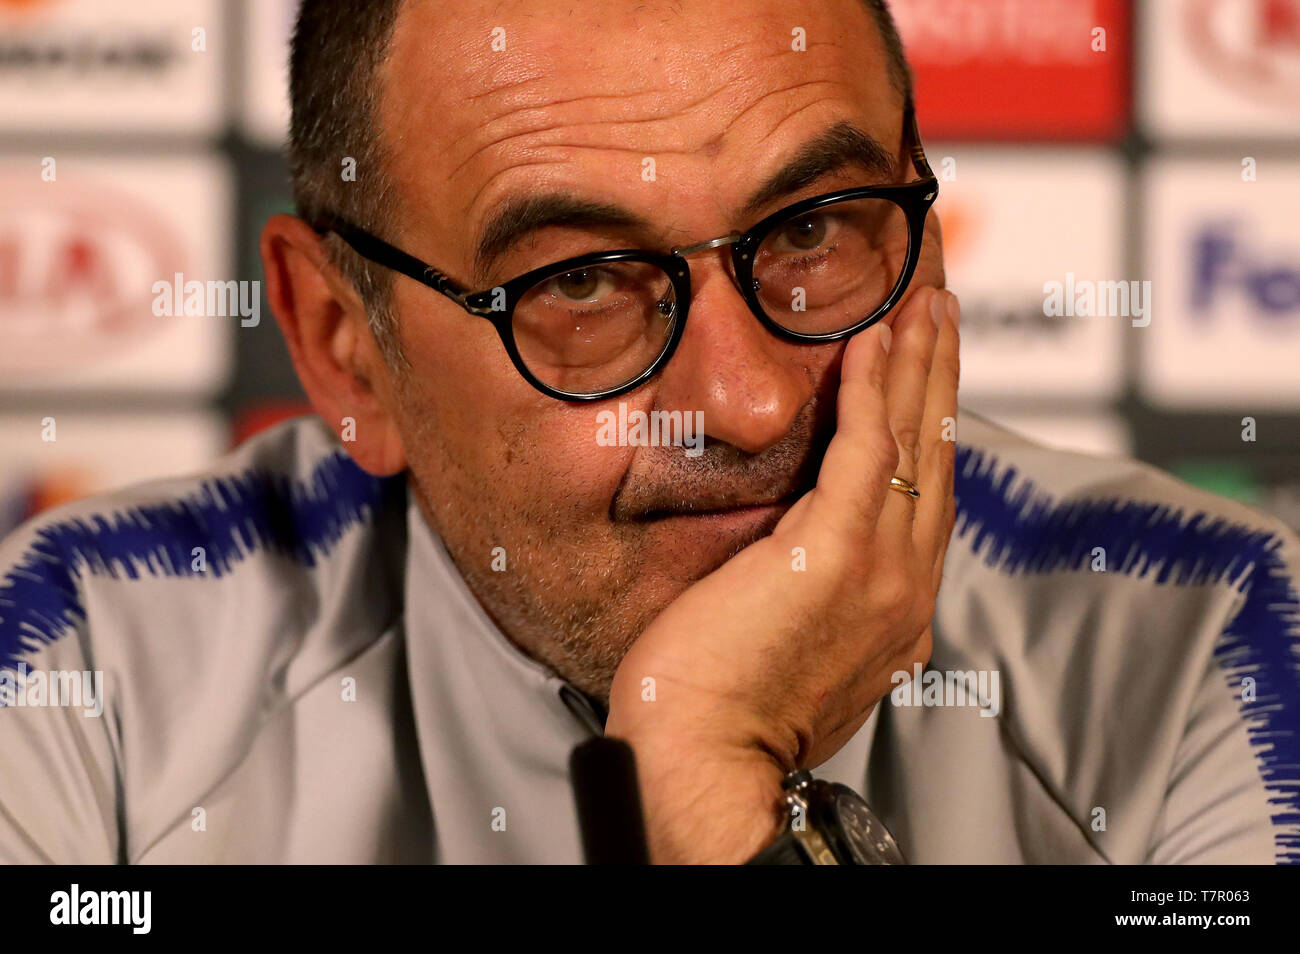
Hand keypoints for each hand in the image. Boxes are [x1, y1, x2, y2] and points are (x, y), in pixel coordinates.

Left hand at [604, 280, 960, 863]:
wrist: (706, 764)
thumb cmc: (725, 716)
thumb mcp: (794, 653)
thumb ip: (818, 603)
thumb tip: (801, 569)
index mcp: (894, 610)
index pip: (921, 499)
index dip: (928, 431)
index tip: (928, 381)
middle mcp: (904, 587)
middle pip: (932, 459)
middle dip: (941, 380)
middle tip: (944, 314)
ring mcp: (879, 570)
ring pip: (910, 443)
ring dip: (920, 365)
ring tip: (925, 305)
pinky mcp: (835, 553)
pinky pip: (865, 448)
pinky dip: (874, 387)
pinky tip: (875, 337)